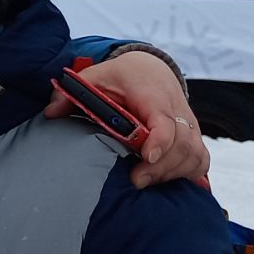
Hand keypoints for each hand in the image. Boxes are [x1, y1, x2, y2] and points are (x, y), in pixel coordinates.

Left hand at [45, 51, 206, 188]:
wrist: (151, 68)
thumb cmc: (122, 76)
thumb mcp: (94, 77)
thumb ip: (71, 94)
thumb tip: (50, 111)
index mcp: (153, 95)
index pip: (164, 120)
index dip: (159, 140)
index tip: (146, 156)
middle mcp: (176, 110)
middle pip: (182, 143)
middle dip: (162, 166)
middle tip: (136, 180)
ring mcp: (188, 124)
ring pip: (195, 154)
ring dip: (174, 173)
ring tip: (146, 181)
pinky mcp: (193, 136)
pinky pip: (202, 159)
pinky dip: (191, 174)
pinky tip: (172, 184)